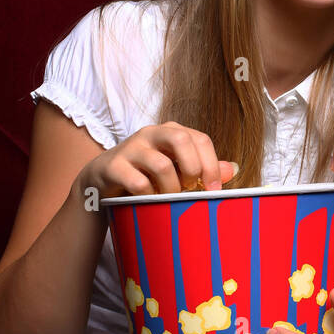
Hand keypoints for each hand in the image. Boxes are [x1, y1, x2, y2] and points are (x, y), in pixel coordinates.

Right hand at [78, 121, 238, 201]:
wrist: (100, 184)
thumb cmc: (146, 176)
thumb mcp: (176, 170)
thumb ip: (202, 168)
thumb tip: (232, 169)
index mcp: (170, 132)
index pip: (200, 139)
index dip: (212, 165)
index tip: (213, 190)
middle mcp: (151, 134)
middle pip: (181, 140)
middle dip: (193, 168)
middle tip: (191, 189)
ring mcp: (130, 148)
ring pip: (162, 165)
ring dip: (171, 189)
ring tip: (168, 198)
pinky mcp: (112, 166)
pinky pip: (139, 183)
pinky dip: (150, 197)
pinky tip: (149, 201)